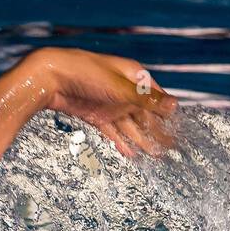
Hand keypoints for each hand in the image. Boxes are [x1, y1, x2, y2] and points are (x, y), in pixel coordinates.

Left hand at [27, 48, 177, 156]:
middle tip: (170, 149)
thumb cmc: (87, 74)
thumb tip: (174, 107)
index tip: (179, 130)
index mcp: (134, 76)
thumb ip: (147, 101)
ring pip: (129, 125)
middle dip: (157, 131)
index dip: (167, 114)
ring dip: (141, 140)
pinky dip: (120, 142)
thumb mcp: (120, 89)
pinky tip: (130, 153)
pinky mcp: (95, 115)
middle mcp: (124, 91)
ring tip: (155, 156)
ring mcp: (109, 104)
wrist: (50, 78)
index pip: (157, 98)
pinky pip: (112, 131)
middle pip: (144, 114)